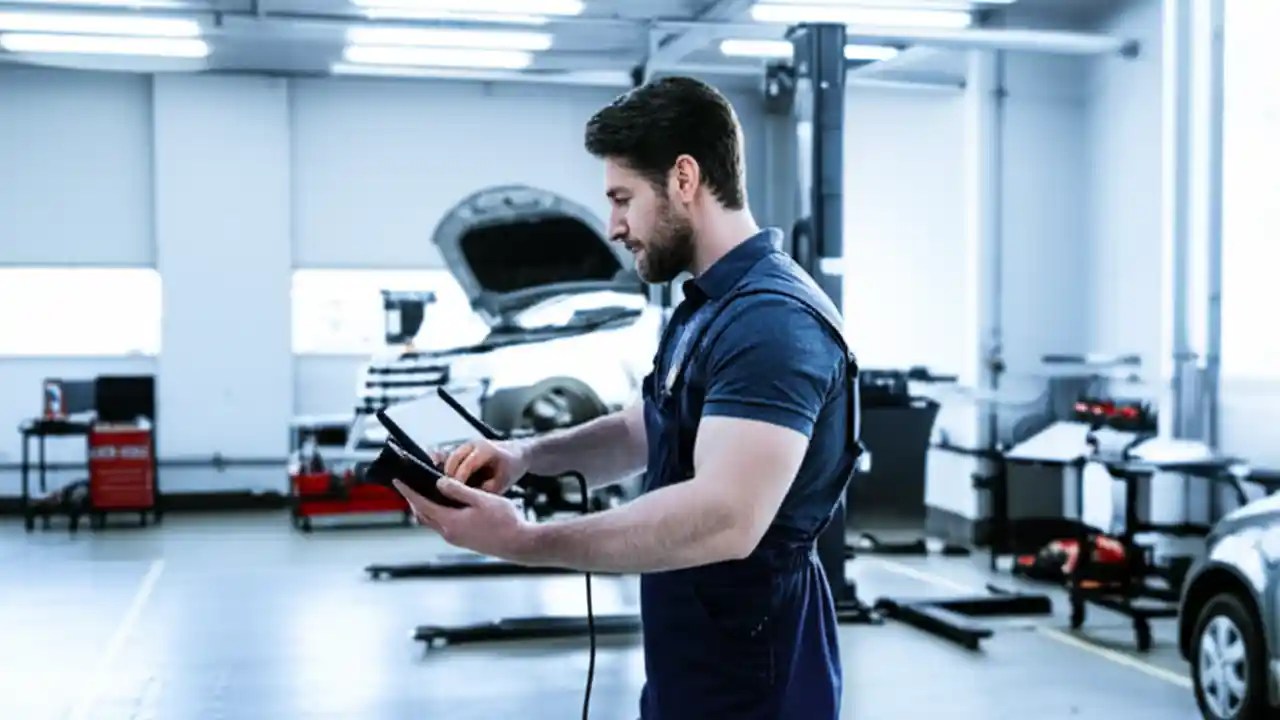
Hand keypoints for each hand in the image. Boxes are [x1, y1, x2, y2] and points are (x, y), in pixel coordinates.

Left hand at [394, 476, 532, 561]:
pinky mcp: (464, 540)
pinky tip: (446, 505)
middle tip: (409, 485)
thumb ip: (459, 490)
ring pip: (433, 521)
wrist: (519, 544)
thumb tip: (439, 483)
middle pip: (423, 515)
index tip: (397, 480)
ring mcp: (456, 539)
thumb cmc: (504, 521)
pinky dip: (437, 513)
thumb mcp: (482, 499)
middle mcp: (449, 533)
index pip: (422, 504)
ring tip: (425, 492)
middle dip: (414, 499)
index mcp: (450, 522)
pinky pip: (443, 525)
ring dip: (426, 507)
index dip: (408, 491)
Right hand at [438, 437, 530, 494]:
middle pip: (451, 460)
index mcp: (485, 449)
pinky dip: (439, 468)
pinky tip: (438, 482)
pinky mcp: (459, 450)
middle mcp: (472, 444)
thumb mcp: (503, 482)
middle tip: (446, 494)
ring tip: (441, 489)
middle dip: (447, 478)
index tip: (455, 494)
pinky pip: (444, 457)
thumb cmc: (511, 468)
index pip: (467, 464)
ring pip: (444, 457)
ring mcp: (464, 446)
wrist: (516, 454)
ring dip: (441, 473)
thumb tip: (468, 497)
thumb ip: (486, 490)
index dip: (459, 480)